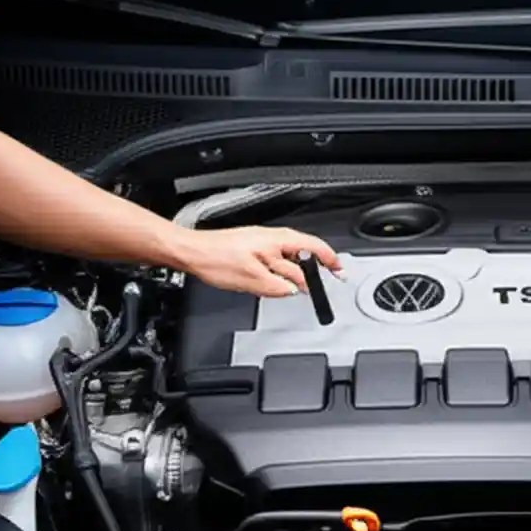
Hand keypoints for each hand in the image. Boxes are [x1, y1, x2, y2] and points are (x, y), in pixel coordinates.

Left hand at [171, 225, 344, 296]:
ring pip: (285, 262)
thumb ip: (279, 287)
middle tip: (313, 290)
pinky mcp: (250, 251)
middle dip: (308, 274)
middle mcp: (272, 239)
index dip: (330, 260)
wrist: (191, 253)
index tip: (339, 272)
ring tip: (284, 291)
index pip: (314, 247)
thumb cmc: (215, 259)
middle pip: (301, 256)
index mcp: (278, 241)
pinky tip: (268, 286)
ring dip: (289, 277)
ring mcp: (261, 244)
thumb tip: (294, 291)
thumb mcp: (253, 280)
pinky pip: (272, 264)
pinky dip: (276, 276)